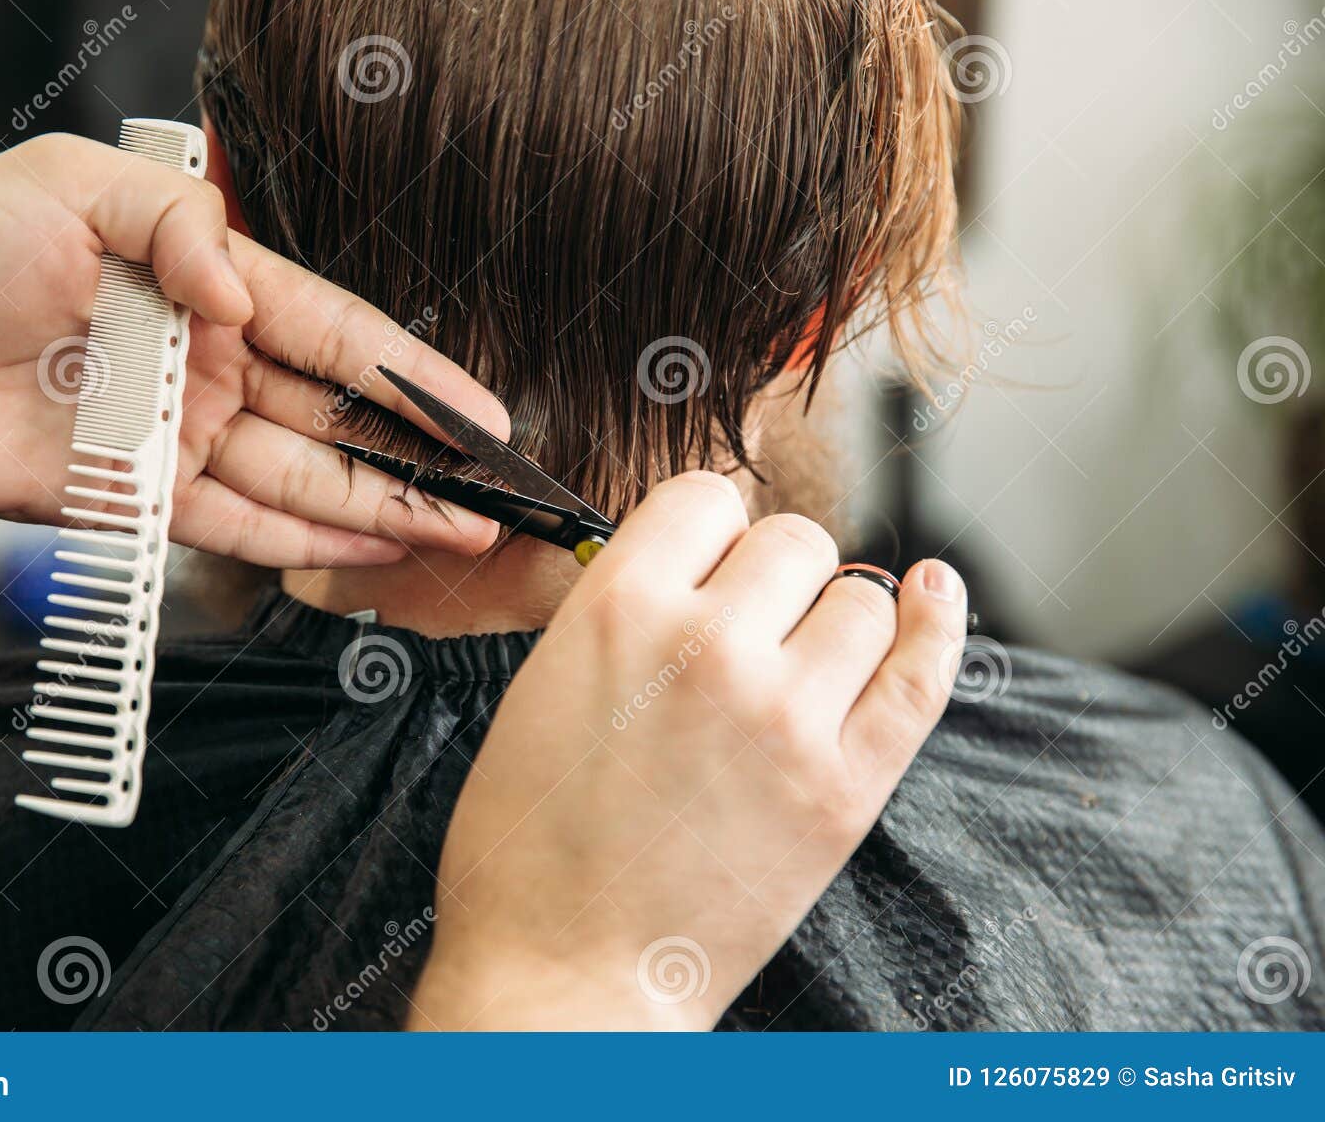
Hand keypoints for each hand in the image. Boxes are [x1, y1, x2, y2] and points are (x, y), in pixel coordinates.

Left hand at [0, 133, 506, 565]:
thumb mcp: (69, 186)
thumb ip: (178, 226)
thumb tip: (245, 296)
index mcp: (206, 290)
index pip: (335, 335)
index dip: (414, 374)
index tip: (482, 411)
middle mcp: (208, 368)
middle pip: (339, 418)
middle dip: (421, 456)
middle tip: (493, 490)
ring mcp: (180, 439)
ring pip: (305, 479)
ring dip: (383, 507)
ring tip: (457, 531)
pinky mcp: (143, 502)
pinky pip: (240, 527)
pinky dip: (307, 541)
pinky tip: (371, 553)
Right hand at [410, 472, 966, 1029]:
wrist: (566, 972)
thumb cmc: (531, 846)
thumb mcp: (541, 688)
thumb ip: (622, 611)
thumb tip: (702, 565)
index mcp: (618, 610)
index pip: (704, 498)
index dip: (709, 532)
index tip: (710, 567)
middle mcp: (709, 645)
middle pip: (792, 540)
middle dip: (771, 578)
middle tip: (746, 634)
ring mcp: (787, 715)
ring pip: (861, 598)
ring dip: (833, 620)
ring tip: (800, 666)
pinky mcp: (846, 787)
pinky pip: (921, 672)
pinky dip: (938, 623)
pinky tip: (933, 595)